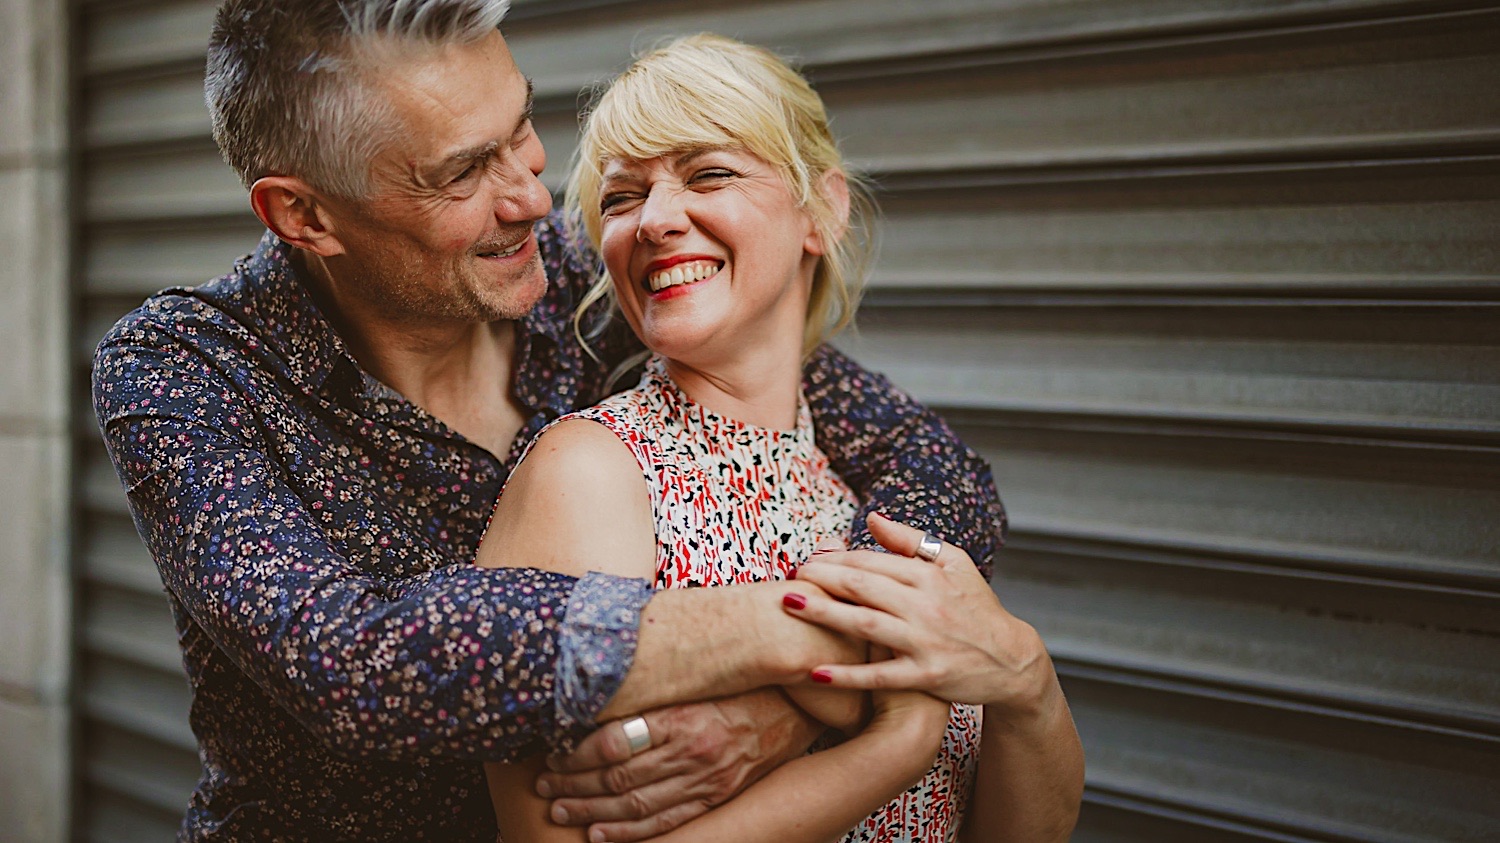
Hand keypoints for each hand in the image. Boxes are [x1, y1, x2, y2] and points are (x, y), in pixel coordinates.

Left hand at [537, 688, 820, 841]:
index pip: (613, 741)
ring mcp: (706, 779)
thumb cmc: (737, 682)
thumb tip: (594, 693)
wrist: (793, 704)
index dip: (576, 754)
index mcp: (681, 714)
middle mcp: (692, 750)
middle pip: (617, 777)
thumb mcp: (692, 678)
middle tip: (543, 788)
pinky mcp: (716, 797)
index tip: (552, 755)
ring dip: (591, 812)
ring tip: (560, 811)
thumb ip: (649, 690)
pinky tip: (599, 835)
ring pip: (635, 805)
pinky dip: (629, 834)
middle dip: (573, 786)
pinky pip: (666, 822)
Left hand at [786, 513, 1058, 721]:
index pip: (872, 562)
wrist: (1012, 660)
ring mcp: (924, 642)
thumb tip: (871, 519)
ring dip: (824, 615)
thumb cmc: (976, 606)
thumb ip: (911, 541)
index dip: (835, 560)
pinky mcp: (925, 676)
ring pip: (865, 625)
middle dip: (821, 579)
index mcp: (929, 575)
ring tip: (790, 605)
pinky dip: (847, 676)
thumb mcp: (954, 563)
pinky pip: (880, 676)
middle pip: (862, 588)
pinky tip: (815, 673)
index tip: (807, 560)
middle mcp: (926, 606)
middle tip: (790, 575)